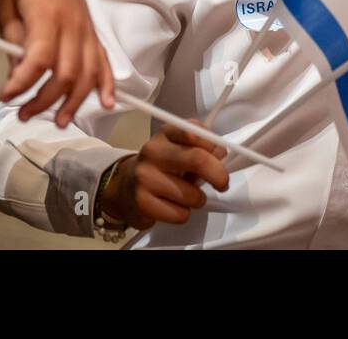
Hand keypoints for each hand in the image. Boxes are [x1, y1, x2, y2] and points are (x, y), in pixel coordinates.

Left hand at [0, 0, 114, 126]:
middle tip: (23, 113)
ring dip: (74, 102)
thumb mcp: (6, 10)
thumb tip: (17, 79)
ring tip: (58, 120)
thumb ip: (14, 46)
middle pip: (66, 73)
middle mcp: (73, 25)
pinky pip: (104, 63)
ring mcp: (87, 31)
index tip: (5, 96)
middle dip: (44, 100)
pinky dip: (106, 85)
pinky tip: (106, 103)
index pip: (40, 58)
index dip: (23, 83)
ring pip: (88, 74)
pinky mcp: (94, 36)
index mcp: (47, 15)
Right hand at [100, 123, 229, 229]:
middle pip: (198, 159)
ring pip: (193, 195)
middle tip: (222, 184)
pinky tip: (171, 206)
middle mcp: (153, 150)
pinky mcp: (141, 202)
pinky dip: (182, 214)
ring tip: (184, 195)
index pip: (197, 132)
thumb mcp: (180, 149)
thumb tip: (222, 157)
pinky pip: (181, 214)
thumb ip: (203, 148)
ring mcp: (145, 176)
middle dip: (218, 176)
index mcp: (167, 133)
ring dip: (197, 200)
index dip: (216, 148)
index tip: (220, 159)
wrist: (125, 187)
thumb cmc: (162, 168)